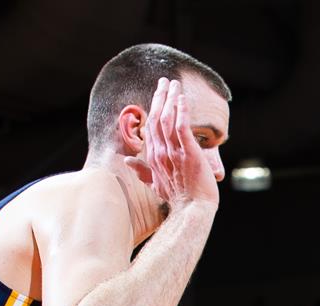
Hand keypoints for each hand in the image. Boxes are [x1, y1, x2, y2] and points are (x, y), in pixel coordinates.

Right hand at [138, 77, 220, 215]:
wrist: (192, 210)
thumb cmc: (177, 199)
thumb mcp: (155, 184)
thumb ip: (142, 171)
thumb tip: (128, 162)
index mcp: (153, 157)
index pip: (150, 127)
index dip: (153, 108)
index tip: (158, 94)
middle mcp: (161, 152)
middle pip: (156, 118)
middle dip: (160, 97)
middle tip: (164, 81)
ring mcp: (174, 152)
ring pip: (168, 119)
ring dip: (171, 99)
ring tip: (174, 84)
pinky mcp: (189, 153)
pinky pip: (182, 127)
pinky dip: (181, 111)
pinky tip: (182, 98)